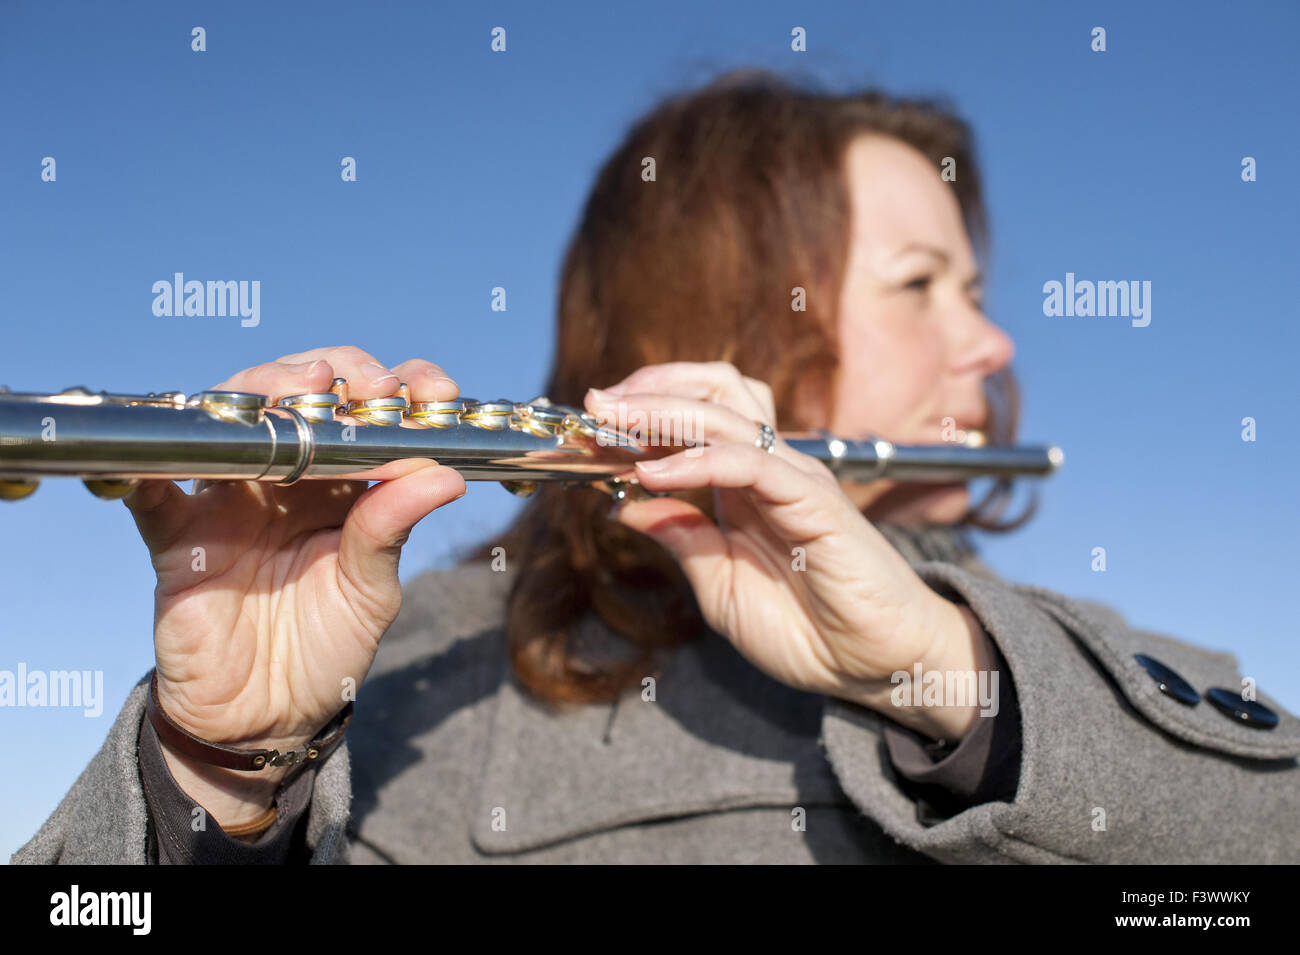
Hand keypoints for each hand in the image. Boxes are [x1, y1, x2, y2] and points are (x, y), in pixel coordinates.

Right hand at [125, 346, 464, 825]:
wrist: (266, 717)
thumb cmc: (327, 648)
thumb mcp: (371, 592)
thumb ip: (393, 530)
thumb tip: (446, 475)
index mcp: (344, 482)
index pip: (368, 412)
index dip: (400, 387)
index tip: (431, 392)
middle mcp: (287, 476)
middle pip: (297, 393)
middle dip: (333, 373)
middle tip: (367, 388)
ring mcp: (230, 498)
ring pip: (232, 420)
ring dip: (261, 391)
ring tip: (299, 390)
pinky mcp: (178, 535)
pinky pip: (153, 492)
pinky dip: (147, 468)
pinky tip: (168, 448)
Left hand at [585, 361, 992, 740]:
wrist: (878, 666)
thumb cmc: (809, 630)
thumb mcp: (719, 585)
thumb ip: (680, 539)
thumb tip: (623, 505)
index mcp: (743, 484)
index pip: (691, 419)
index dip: (637, 415)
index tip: (584, 428)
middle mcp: (768, 467)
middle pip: (711, 389)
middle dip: (647, 390)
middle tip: (594, 405)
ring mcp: (793, 477)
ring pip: (726, 412)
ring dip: (661, 409)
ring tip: (611, 421)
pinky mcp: (815, 499)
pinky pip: (748, 462)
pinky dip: (695, 460)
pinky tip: (652, 473)